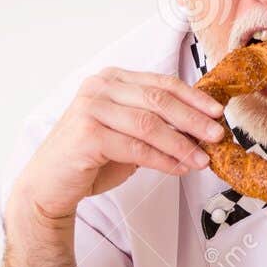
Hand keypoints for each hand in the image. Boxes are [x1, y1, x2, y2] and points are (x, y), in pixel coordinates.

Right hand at [9, 67, 226, 233]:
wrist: (48, 186)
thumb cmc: (89, 159)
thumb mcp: (126, 134)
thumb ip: (155, 125)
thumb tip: (199, 129)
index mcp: (110, 79)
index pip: (160, 83)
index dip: (193, 98)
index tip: (217, 112)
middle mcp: (98, 88)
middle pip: (158, 100)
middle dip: (193, 119)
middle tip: (217, 135)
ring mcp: (90, 109)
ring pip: (149, 124)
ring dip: (181, 143)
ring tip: (202, 158)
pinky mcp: (88, 135)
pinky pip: (136, 148)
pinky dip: (163, 160)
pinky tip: (179, 168)